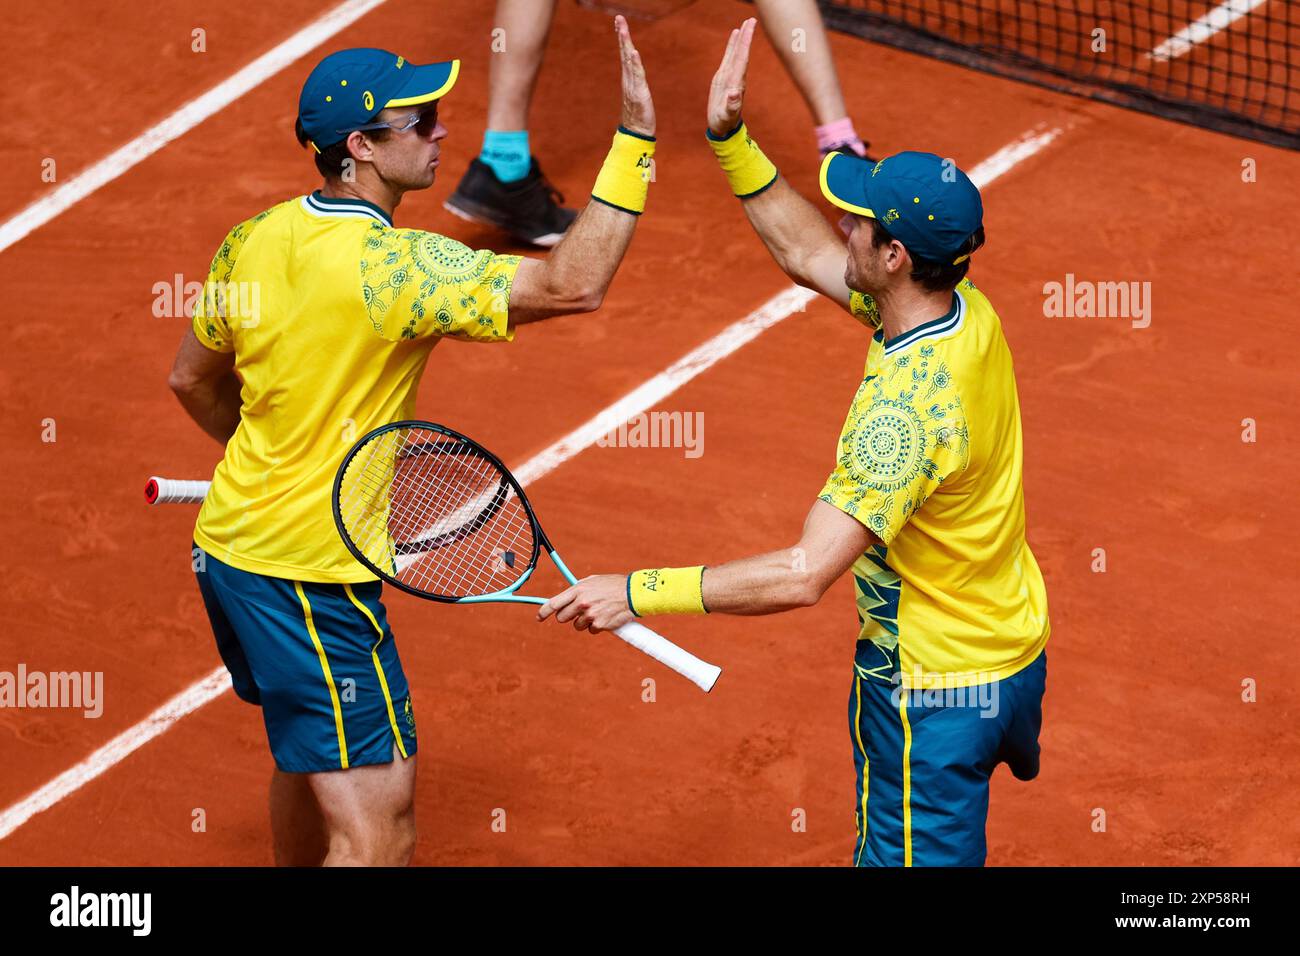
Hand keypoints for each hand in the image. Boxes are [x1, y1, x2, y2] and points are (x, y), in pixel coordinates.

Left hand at [537, 574, 635, 633]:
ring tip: (598, 612)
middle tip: (577, 613)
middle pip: (562, 618)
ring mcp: (590, 615)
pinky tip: (606, 617)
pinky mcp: (599, 625)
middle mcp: (582, 602)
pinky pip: (591, 631)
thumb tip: (566, 596)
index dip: (543, 612)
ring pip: (577, 626)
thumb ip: (579, 588)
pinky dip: (597, 626)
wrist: (633, 593)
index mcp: (578, 590)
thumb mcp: (593, 581)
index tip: (539, 617)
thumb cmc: (614, 585)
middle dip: (567, 617)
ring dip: (584, 622)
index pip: (553, 603)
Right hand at [615, 15, 654, 136]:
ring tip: (623, 30)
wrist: (637, 133)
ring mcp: (632, 86)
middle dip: (622, 35)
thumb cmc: (638, 115)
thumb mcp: (638, 95)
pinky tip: (633, 52)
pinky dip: (635, 63)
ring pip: (629, 61)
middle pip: (625, 53)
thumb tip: (636, 77)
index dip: (622, 38)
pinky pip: (637, 76)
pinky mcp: (639, 93)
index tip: (619, 22)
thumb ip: (636, 84)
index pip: (625, 54)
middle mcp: (628, 79)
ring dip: (626, 44)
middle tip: (619, 18)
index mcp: (628, 78)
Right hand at [707, 17, 756, 138]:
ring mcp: (730, 75)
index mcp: (736, 82)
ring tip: (745, 23)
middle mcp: (736, 76)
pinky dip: (732, 45)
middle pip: (741, 52)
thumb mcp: (727, 115)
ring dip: (741, 38)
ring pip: (736, 52)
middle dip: (746, 36)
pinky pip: (729, 57)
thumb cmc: (724, 122)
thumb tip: (734, 94)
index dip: (745, 43)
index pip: (742, 58)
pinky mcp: (724, 76)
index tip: (749, 29)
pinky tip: (735, 35)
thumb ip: (731, 105)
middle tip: (751, 20)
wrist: (723, 126)